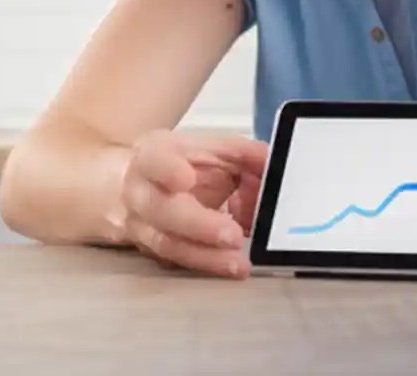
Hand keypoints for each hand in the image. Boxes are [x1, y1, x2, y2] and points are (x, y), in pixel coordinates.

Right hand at [121, 130, 267, 277]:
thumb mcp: (211, 149)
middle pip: (164, 210)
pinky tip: (230, 266)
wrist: (138, 186)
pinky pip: (179, 261)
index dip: (167, 170)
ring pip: (170, 244)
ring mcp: (144, 226)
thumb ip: (246, 155)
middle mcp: (143, 192)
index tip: (185, 179)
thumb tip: (279, 165)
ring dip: (207, 257)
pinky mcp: (154, 251)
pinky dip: (207, 264)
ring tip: (238, 264)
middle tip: (232, 236)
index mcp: (155, 155)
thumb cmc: (180, 163)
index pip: (155, 160)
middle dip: (199, 225)